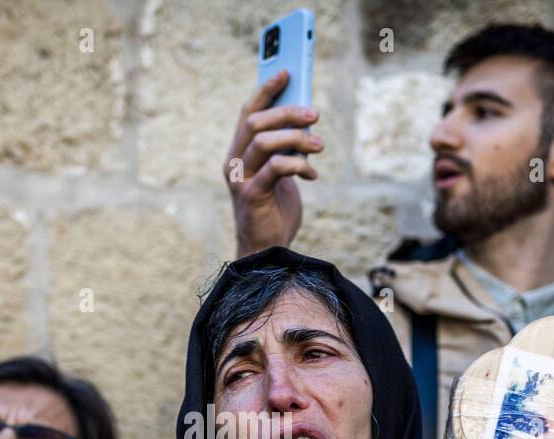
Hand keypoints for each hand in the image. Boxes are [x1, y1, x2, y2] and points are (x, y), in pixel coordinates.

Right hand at [224, 69, 322, 256]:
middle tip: (314, 114)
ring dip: (296, 138)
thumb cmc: (275, 210)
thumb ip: (285, 148)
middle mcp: (234, 163)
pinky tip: (312, 174)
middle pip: (256, 122)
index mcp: (239, 153)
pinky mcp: (252, 196)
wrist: (267, 252)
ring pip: (265, 141)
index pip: (247, 112)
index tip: (286, 72)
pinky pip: (277, 168)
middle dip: (287, 112)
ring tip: (319, 145)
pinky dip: (299, 165)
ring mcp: (240, 179)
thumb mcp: (281, 173)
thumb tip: (305, 117)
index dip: (265, 90)